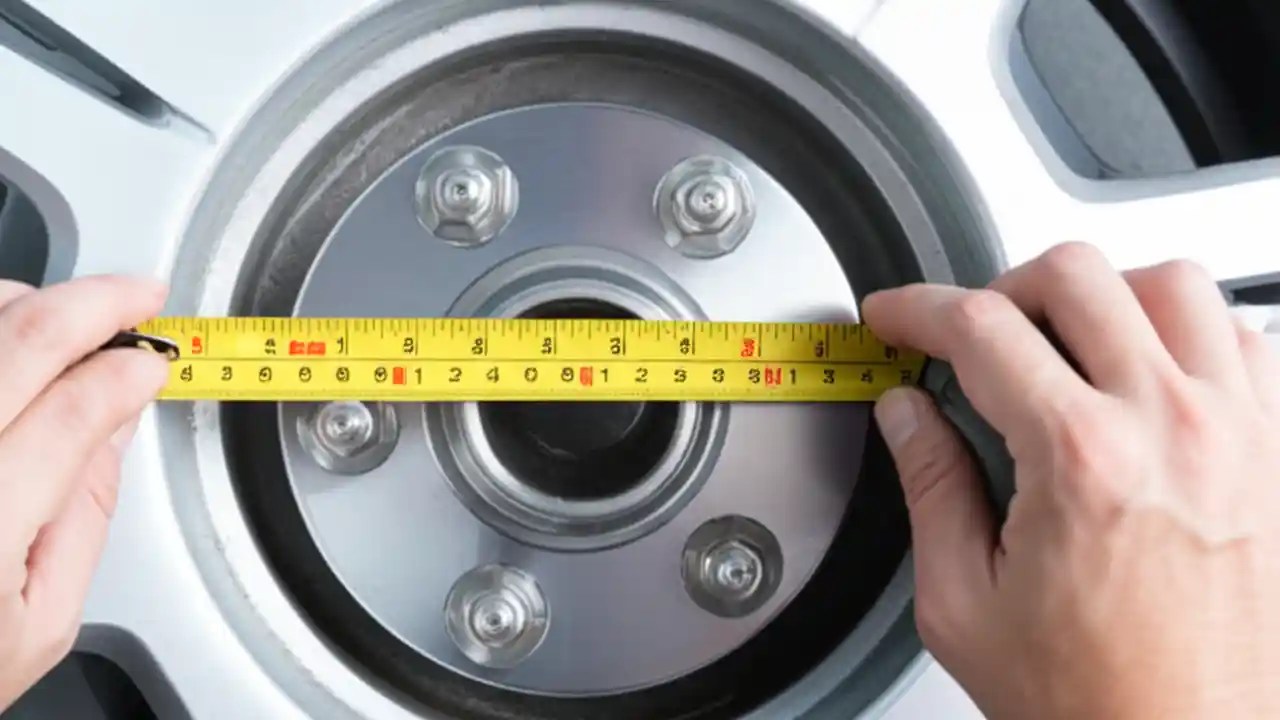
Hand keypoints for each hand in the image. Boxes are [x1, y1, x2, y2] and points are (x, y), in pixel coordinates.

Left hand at [0, 276, 168, 708]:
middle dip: (97, 301)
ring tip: (70, 315)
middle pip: (20, 338)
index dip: (130, 369)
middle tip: (139, 293)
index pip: (77, 406)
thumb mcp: (42, 621)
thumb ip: (86, 514)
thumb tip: (115, 425)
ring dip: (28, 302)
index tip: (156, 362)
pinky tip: (5, 332)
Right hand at [863, 242, 1279, 718]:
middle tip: (971, 334)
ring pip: (1171, 283)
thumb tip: (905, 413)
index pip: (979, 328)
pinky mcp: (1276, 452)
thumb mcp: (963, 602)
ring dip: (1102, 296)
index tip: (895, 317)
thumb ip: (930, 486)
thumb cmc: (1092, 699)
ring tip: (1063, 340)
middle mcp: (1169, 428)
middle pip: (1075, 275)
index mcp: (1079, 460)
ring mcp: (1237, 432)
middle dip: (1000, 289)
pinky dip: (1187, 330)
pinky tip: (1147, 369)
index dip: (915, 309)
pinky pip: (1243, 336)